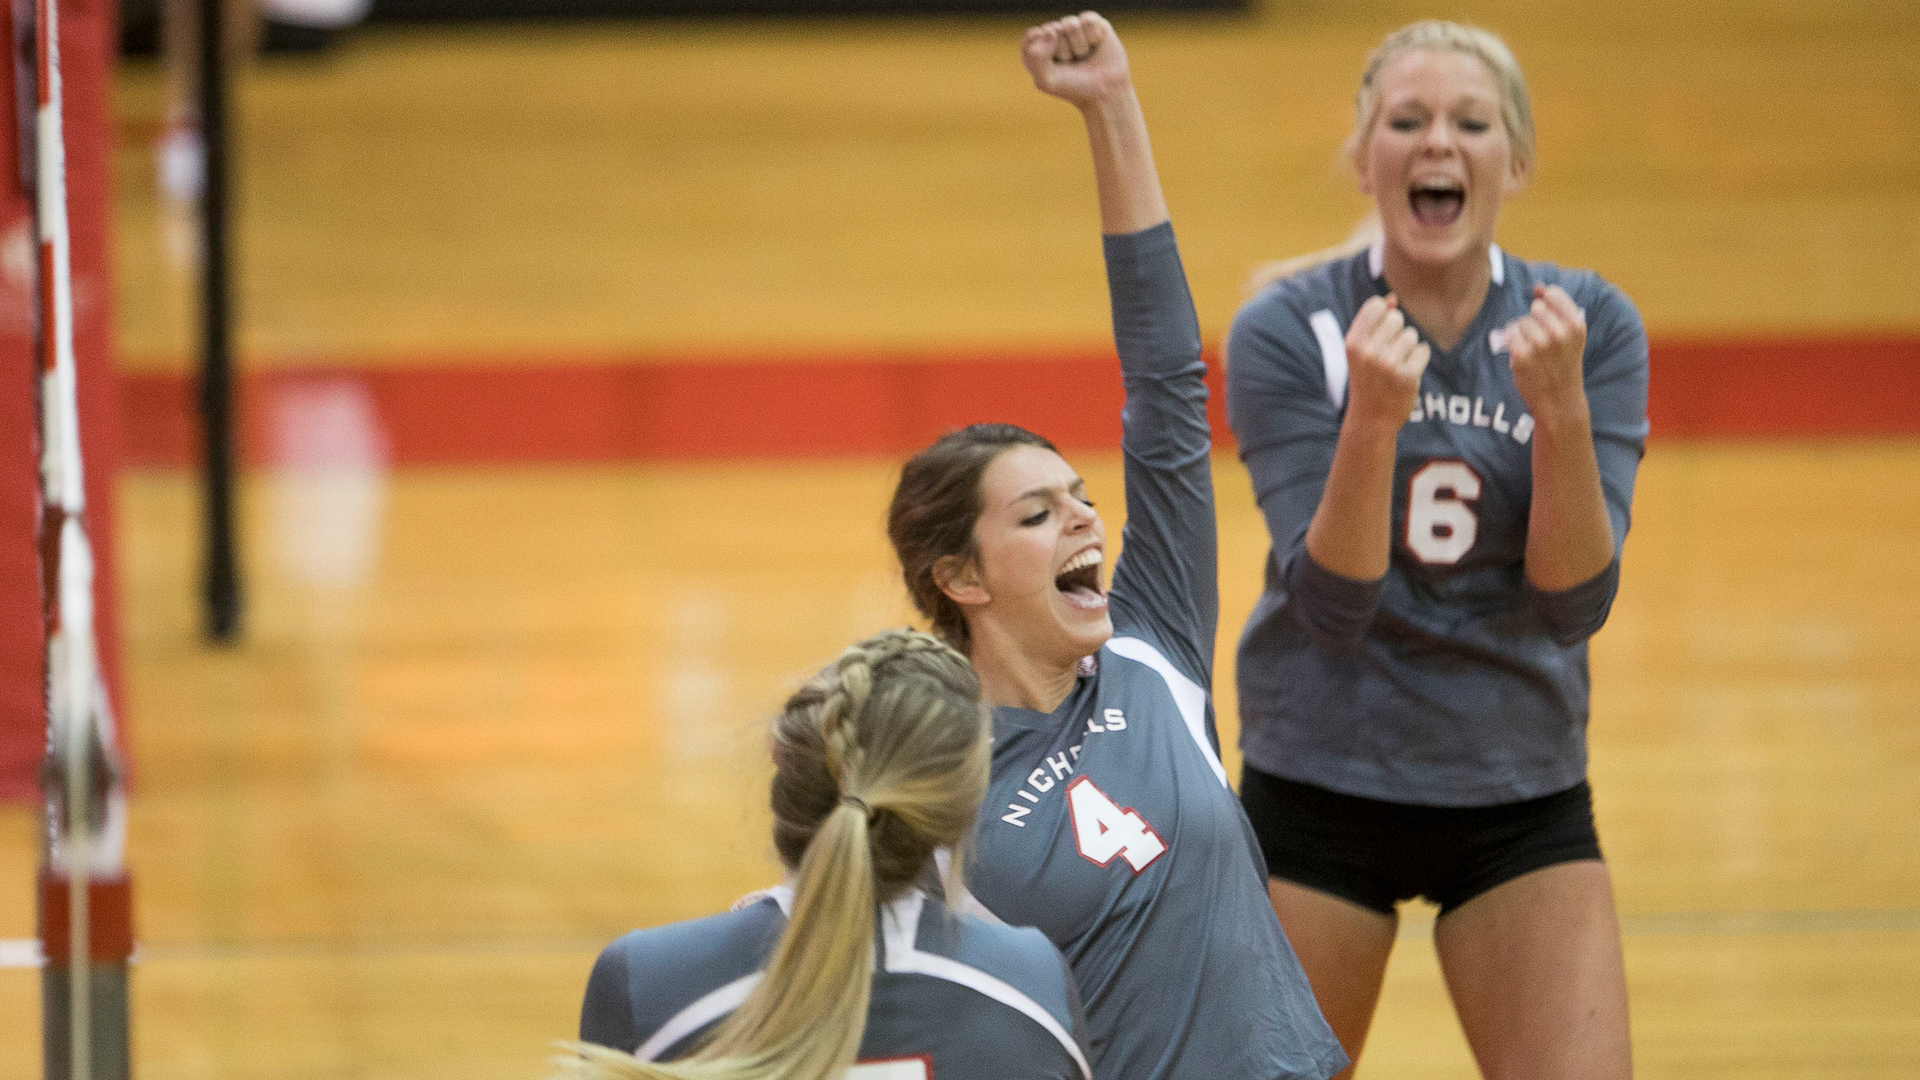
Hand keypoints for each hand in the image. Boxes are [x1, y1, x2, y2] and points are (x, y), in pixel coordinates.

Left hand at [1022, 11, 1131, 108]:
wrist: (1105, 91)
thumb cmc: (1073, 87)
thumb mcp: (1046, 81)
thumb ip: (1035, 57)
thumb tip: (1052, 30)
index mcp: (1036, 45)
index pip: (1033, 35)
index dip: (1045, 53)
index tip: (1054, 68)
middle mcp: (1053, 33)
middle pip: (1052, 29)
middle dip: (1063, 52)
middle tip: (1072, 64)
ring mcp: (1072, 26)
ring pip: (1070, 24)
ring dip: (1079, 46)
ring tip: (1083, 56)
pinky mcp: (1091, 22)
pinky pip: (1088, 21)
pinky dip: (1093, 37)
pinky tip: (1095, 45)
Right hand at [1343, 295, 1430, 435]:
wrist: (1371, 419)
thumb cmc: (1367, 379)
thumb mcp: (1361, 350)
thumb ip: (1373, 323)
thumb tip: (1391, 299)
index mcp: (1352, 342)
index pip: (1376, 306)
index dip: (1383, 315)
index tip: (1379, 333)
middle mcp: (1368, 351)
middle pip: (1396, 318)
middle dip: (1397, 332)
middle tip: (1388, 353)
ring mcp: (1388, 364)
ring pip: (1411, 334)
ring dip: (1408, 347)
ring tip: (1396, 364)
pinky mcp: (1407, 376)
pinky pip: (1423, 350)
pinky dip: (1419, 359)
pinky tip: (1407, 371)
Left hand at [1505, 285, 1589, 424]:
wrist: (1560, 400)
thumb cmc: (1564, 364)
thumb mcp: (1571, 336)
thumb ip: (1557, 309)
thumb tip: (1538, 287)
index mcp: (1576, 325)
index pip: (1553, 294)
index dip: (1546, 303)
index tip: (1549, 318)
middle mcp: (1560, 333)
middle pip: (1535, 308)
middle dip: (1535, 321)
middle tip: (1543, 342)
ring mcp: (1540, 344)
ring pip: (1521, 322)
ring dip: (1524, 334)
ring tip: (1535, 351)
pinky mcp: (1522, 355)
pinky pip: (1511, 336)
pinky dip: (1515, 345)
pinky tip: (1525, 357)